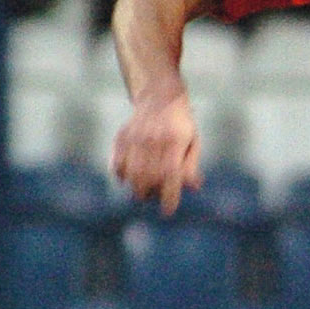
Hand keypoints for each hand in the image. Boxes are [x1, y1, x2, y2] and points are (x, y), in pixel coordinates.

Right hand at [113, 89, 202, 215]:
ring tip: (143, 189)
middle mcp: (152, 140)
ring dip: (136, 188)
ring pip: (130, 174)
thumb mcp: (193, 142)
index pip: (170, 175)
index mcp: (174, 142)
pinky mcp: (121, 138)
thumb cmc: (181, 124)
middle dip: (150, 194)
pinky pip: (117, 165)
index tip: (168, 211)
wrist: (159, 96)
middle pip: (147, 178)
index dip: (169, 196)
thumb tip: (192, 188)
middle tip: (154, 196)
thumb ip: (191, 165)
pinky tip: (129, 177)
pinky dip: (121, 176)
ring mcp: (135, 138)